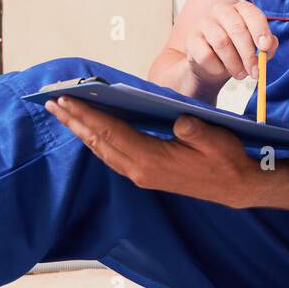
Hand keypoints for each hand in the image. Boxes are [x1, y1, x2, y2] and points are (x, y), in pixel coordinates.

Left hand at [45, 96, 258, 206]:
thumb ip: (197, 131)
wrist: (237, 187)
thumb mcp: (218, 141)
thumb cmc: (228, 159)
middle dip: (74, 121)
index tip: (67, 100)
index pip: (112, 133)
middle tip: (51, 103)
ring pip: (102, 151)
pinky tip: (90, 130)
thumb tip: (179, 121)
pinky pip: (112, 156)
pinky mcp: (145, 175)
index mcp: (153, 160)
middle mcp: (140, 170)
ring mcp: (141, 175)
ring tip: (64, 113)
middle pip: (99, 142)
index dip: (87, 116)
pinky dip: (97, 140)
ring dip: (82, 131)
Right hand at [186, 0, 278, 84]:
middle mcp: (221, 11)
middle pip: (237, 29)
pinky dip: (217, 68)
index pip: (252, 14)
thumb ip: (267, 46)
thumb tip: (270, 46)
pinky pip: (206, 55)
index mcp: (240, 9)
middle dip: (248, 54)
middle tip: (255, 72)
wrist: (211, 67)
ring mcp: (204, 23)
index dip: (260, 30)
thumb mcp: (255, 49)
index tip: (265, 47)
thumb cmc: (237, 53)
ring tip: (240, 74)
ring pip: (222, 42)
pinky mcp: (191, 39)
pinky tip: (220, 69)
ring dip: (234, 63)